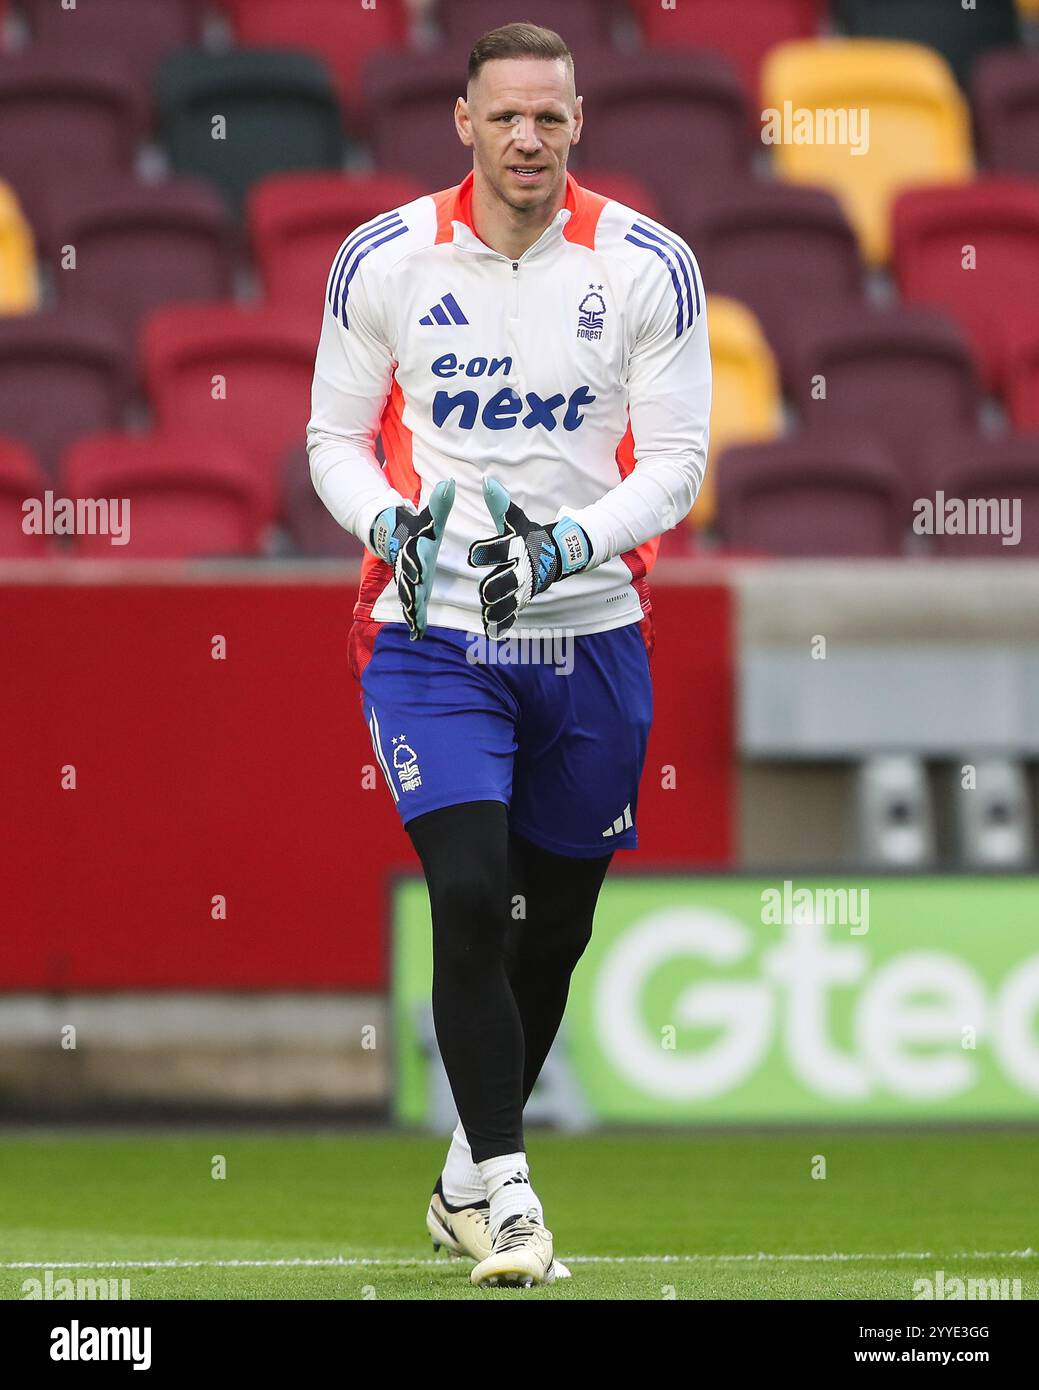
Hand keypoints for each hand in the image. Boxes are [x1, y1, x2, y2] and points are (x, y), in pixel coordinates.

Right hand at [370, 479, 455, 639]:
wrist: (398, 539)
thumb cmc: (420, 529)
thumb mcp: (431, 518)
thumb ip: (440, 503)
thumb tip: (450, 482)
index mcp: (415, 550)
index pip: (414, 558)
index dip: (415, 567)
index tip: (420, 576)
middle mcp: (409, 568)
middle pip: (408, 583)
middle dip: (412, 597)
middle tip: (415, 610)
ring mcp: (408, 582)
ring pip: (408, 598)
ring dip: (412, 612)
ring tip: (416, 626)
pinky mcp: (412, 592)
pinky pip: (412, 607)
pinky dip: (414, 620)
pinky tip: (418, 635)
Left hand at [467, 476, 591, 637]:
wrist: (558, 555)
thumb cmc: (531, 536)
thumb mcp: (516, 519)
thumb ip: (499, 503)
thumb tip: (486, 480)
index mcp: (516, 547)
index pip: (500, 548)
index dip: (486, 551)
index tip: (473, 554)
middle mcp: (520, 569)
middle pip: (505, 581)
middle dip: (494, 587)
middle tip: (484, 592)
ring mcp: (523, 587)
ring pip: (509, 601)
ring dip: (497, 609)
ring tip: (486, 614)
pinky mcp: (523, 600)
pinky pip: (512, 614)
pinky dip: (503, 623)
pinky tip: (491, 630)